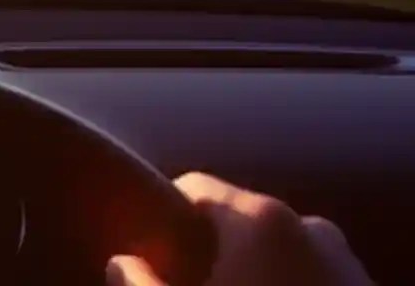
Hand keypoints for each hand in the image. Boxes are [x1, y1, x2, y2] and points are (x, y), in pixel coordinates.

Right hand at [107, 172, 371, 285]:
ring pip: (276, 254)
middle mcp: (305, 225)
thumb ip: (138, 282)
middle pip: (236, 223)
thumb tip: (121, 262)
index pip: (193, 187)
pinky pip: (308, 275)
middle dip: (210, 254)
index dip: (164, 219)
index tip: (151, 253)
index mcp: (259, 218)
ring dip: (252, 275)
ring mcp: (342, 259)